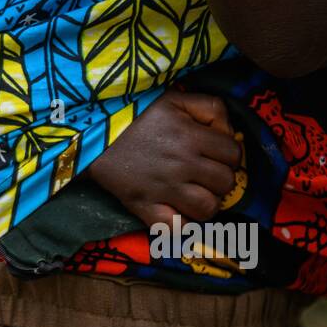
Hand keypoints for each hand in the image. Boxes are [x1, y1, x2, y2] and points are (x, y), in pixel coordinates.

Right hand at [87, 91, 241, 228]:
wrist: (92, 130)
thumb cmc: (134, 112)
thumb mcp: (174, 98)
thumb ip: (210, 107)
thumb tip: (229, 132)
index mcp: (191, 136)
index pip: (234, 153)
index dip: (230, 154)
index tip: (216, 153)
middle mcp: (182, 164)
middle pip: (225, 182)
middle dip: (221, 178)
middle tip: (206, 173)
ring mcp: (163, 188)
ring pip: (208, 208)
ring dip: (207, 202)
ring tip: (196, 194)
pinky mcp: (144, 206)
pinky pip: (175, 228)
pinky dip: (183, 225)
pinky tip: (180, 213)